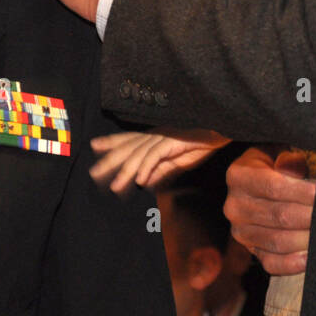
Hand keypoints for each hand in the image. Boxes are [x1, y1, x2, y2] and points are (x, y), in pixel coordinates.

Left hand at [89, 128, 230, 193]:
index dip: (111, 142)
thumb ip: (162, 171)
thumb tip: (144, 183)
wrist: (222, 128)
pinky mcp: (175, 141)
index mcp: (155, 135)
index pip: (129, 139)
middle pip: (128, 147)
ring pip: (139, 154)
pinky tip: (140, 180)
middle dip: (109, 161)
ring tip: (114, 188)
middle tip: (93, 174)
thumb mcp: (179, 161)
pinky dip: (147, 167)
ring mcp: (164, 136)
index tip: (94, 146)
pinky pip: (156, 155)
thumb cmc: (203, 142)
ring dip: (126, 172)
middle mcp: (155, 134)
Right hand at [223, 146, 315, 274]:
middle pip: (279, 215)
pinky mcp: (250, 250)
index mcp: (238, 176)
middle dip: (310, 216)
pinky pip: (271, 263)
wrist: (260, 182)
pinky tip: (311, 257)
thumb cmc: (275, 164)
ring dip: (306, 239)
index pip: (274, 186)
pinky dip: (292, 264)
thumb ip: (288, 159)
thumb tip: (295, 168)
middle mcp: (234, 206)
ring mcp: (240, 231)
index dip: (301, 192)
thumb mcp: (278, 152)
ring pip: (278, 241)